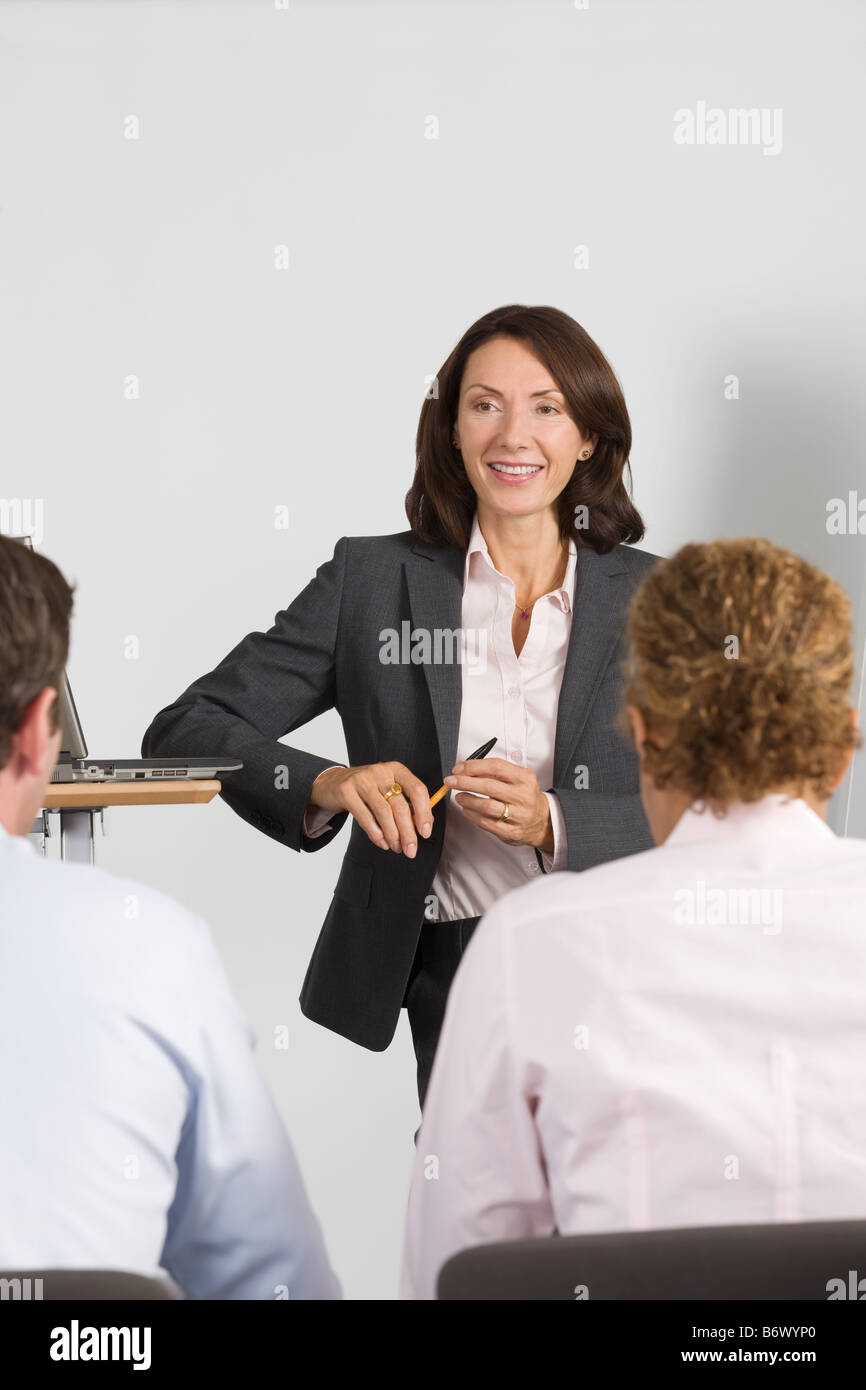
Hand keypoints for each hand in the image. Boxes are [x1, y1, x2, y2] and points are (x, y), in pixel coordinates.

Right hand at [308, 762, 432, 857]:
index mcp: (396, 769)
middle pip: (400, 805)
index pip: (417, 790)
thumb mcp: (387, 790)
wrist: (332, 783)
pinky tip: (382, 843)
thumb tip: (421, 828)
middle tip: (411, 850)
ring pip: (384, 813)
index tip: (425, 833)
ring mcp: (362, 780)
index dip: (424, 813)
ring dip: (393, 835)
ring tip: (396, 848)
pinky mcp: (346, 791)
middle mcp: (380, 771)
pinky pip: (365, 817)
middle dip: (408, 832)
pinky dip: (376, 834)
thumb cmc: (367, 790)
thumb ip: (405, 803)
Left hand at [444, 757, 552, 850]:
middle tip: (451, 781)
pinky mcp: (512, 832)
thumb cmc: (524, 796)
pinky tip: (466, 809)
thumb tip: (464, 768)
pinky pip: (486, 823)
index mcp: (525, 778)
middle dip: (465, 782)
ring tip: (459, 796)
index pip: (496, 767)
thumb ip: (494, 772)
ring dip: (468, 800)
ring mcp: (519, 816)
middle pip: (489, 786)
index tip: (459, 768)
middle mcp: (524, 796)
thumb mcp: (518, 778)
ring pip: (487, 806)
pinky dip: (472, 815)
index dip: (474, 766)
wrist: (543, 821)